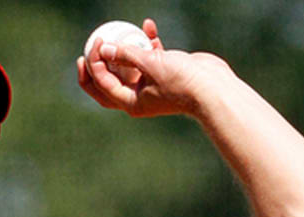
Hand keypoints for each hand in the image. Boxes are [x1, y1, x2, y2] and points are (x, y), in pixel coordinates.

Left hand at [73, 18, 233, 117]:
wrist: (213, 87)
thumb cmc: (181, 81)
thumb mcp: (150, 65)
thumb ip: (126, 55)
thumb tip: (104, 49)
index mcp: (131, 103)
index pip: (104, 85)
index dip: (95, 64)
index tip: (98, 44)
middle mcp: (139, 97)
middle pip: (110, 81)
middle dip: (98, 65)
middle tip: (89, 48)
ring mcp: (152, 84)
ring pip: (131, 66)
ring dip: (125, 48)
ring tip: (118, 31)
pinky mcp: (165, 72)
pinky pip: (151, 56)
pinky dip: (148, 42)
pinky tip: (148, 25)